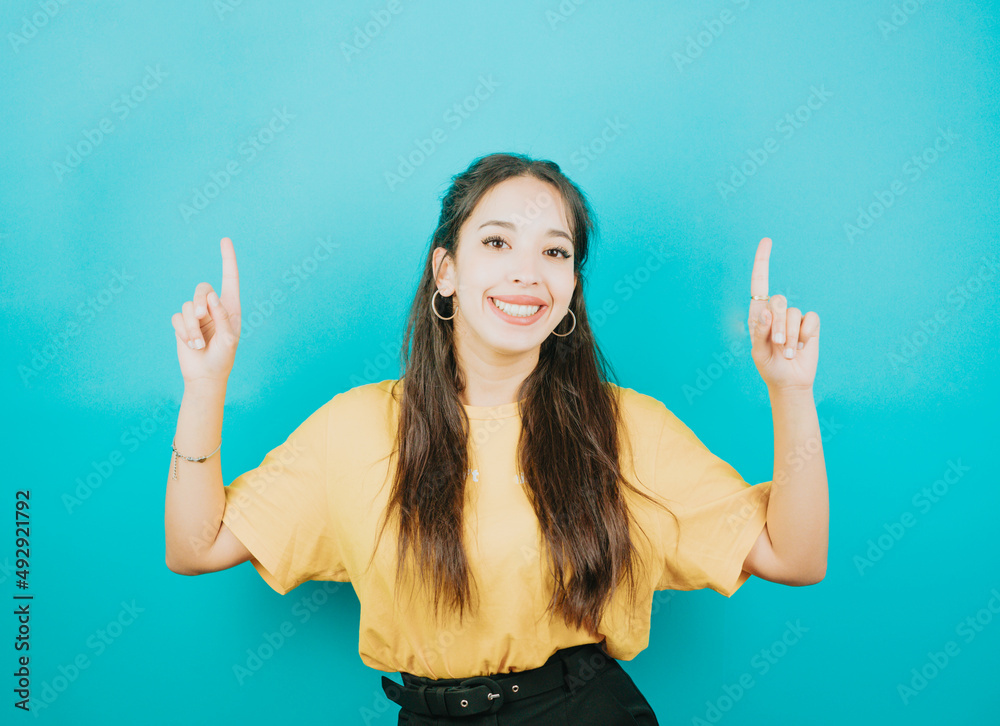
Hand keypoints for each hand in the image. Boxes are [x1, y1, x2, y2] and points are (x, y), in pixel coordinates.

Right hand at [170, 237, 241, 385]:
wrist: (206, 376)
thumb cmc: (223, 358)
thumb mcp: (229, 339)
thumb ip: (222, 316)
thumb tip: (212, 295)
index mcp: (230, 308)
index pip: (230, 279)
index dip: (228, 259)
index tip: (225, 240)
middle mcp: (213, 308)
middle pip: (202, 288)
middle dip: (200, 302)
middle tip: (201, 318)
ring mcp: (196, 316)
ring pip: (187, 305)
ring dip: (192, 326)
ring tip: (199, 344)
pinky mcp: (182, 324)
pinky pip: (176, 317)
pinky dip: (183, 331)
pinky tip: (192, 344)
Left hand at [748, 237, 819, 390]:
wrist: (789, 382)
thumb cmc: (769, 366)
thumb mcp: (758, 352)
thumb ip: (759, 332)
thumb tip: (765, 310)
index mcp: (758, 314)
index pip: (759, 283)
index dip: (762, 261)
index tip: (766, 241)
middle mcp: (775, 311)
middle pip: (778, 301)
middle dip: (777, 326)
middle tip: (777, 345)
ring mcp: (793, 317)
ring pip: (793, 314)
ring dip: (790, 337)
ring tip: (788, 353)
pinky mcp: (809, 324)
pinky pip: (810, 319)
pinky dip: (805, 335)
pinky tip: (802, 346)